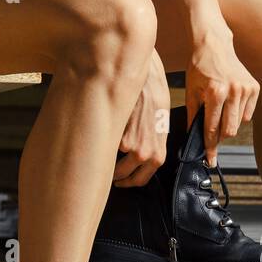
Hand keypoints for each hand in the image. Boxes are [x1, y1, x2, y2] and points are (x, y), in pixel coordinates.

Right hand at [113, 49, 171, 187]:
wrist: (146, 80)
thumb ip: (152, 143)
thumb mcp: (160, 123)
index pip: (141, 179)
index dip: (130, 182)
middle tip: (109, 172)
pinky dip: (103, 145)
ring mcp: (129, 147)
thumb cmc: (155, 96)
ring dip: (107, 161)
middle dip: (116, 176)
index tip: (122, 181)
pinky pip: (107, 148)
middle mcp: (144, 153)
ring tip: (103, 154)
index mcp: (158, 153)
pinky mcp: (117, 136)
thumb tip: (144, 154)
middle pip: (124, 176)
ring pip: (112, 164)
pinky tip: (101, 138)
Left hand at [186, 25, 259, 164]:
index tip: (210, 160)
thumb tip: (194, 138)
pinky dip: (238, 114)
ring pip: (238, 124)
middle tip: (212, 132)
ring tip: (220, 108)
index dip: (209, 146)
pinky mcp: (254, 88)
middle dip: (219, 135)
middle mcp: (234, 91)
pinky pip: (247, 114)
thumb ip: (192, 117)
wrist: (214, 44)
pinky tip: (230, 101)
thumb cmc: (199, 67)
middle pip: (228, 130)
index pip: (212, 128)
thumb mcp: (191, 92)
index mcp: (216, 92)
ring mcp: (246, 89)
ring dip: (228, 123)